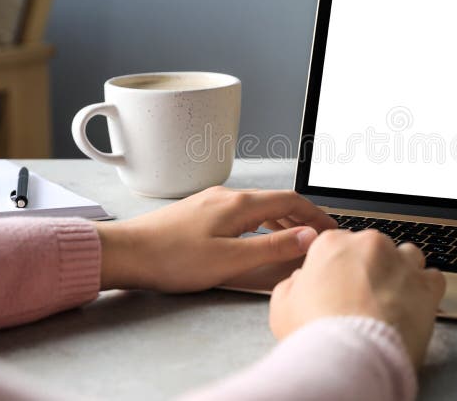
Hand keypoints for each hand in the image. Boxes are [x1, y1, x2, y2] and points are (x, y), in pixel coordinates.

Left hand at [95, 186, 336, 292]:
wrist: (125, 253)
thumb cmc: (172, 259)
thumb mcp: (229, 261)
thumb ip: (272, 248)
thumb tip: (308, 237)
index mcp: (238, 205)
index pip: (291, 201)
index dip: (315, 215)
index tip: (331, 229)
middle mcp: (227, 196)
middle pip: (277, 200)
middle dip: (302, 216)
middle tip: (318, 235)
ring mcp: (212, 201)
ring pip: (258, 205)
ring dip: (282, 218)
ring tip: (295, 236)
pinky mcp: (199, 211)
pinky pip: (241, 211)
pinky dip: (261, 220)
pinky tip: (257, 235)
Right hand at [269, 229, 445, 366]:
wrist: (351, 358)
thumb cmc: (316, 334)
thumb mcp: (282, 306)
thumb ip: (293, 284)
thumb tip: (301, 281)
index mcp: (332, 244)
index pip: (339, 245)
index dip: (339, 268)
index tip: (340, 286)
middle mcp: (368, 244)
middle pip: (373, 248)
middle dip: (371, 269)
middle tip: (364, 299)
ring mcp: (400, 261)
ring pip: (406, 256)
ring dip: (401, 273)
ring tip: (391, 301)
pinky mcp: (427, 284)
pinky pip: (433, 277)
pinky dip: (426, 290)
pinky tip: (414, 307)